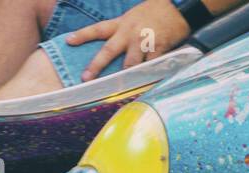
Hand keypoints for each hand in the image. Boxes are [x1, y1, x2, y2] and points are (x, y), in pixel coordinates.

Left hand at [65, 0, 189, 82]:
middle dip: (96, 65)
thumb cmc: (155, 13)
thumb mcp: (134, 17)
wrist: (180, 6)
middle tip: (86, 78)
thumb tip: (110, 50)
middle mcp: (129, 33)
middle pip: (109, 50)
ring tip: (117, 89)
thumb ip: (122, 32)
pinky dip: (147, 77)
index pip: (98, 29)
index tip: (69, 41)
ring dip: (124, 76)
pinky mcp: (158, 48)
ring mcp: (143, 41)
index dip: (83, 35)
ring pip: (130, 63)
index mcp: (122, 24)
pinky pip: (151, 67)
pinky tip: (143, 85)